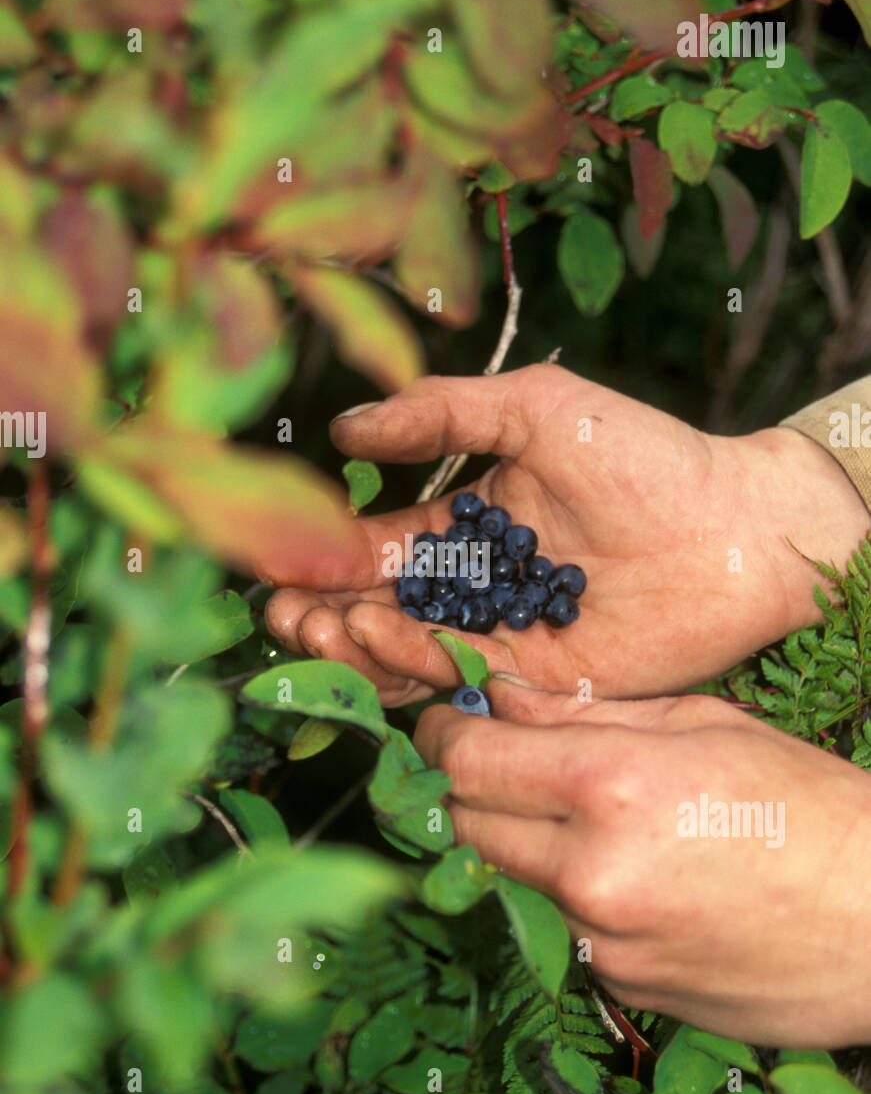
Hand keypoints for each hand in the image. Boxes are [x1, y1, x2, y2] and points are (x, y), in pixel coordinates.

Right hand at [265, 364, 868, 702]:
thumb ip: (444, 412)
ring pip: (405, 653)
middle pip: (376, 610)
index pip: (375, 547)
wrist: (736, 529)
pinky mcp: (534, 684)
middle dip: (323, 611)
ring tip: (317, 622)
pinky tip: (377, 635)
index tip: (277, 556)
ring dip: (352, 643)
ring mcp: (502, 639)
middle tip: (286, 608)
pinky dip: (410, 663)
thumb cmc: (645, 457)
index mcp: (468, 526)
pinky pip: (456, 679)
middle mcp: (477, 589)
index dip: (323, 554)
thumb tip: (346, 426)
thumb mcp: (537, 409)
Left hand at [413, 682, 870, 1047]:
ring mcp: (603, 943)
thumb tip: (497, 698)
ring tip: (594, 824)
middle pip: (467, 828)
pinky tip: (639, 880)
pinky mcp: (622, 989)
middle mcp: (592, 873)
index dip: (442, 738)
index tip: (447, 724)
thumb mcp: (701, 724)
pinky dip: (575, 899)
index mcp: (612, 787)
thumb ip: (582, 714)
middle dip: (470, 792)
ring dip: (525, 847)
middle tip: (501, 767)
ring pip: (510, 882)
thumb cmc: (809, 804)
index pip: (467, 763)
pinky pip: (563, 931)